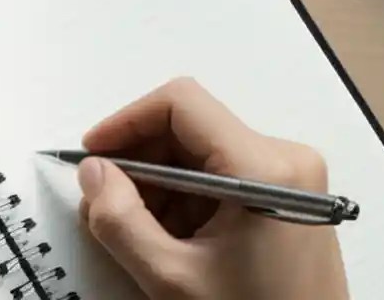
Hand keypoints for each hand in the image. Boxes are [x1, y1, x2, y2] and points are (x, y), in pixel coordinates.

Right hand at [77, 78, 348, 299]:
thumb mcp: (173, 279)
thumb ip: (121, 221)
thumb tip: (93, 173)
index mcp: (264, 167)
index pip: (181, 104)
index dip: (126, 122)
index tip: (93, 155)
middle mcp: (284, 158)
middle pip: (189, 128)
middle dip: (139, 162)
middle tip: (103, 202)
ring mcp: (290, 177)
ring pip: (200, 154)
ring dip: (159, 186)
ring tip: (136, 232)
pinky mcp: (287, 197)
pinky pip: (220, 177)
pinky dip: (185, 200)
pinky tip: (169, 240)